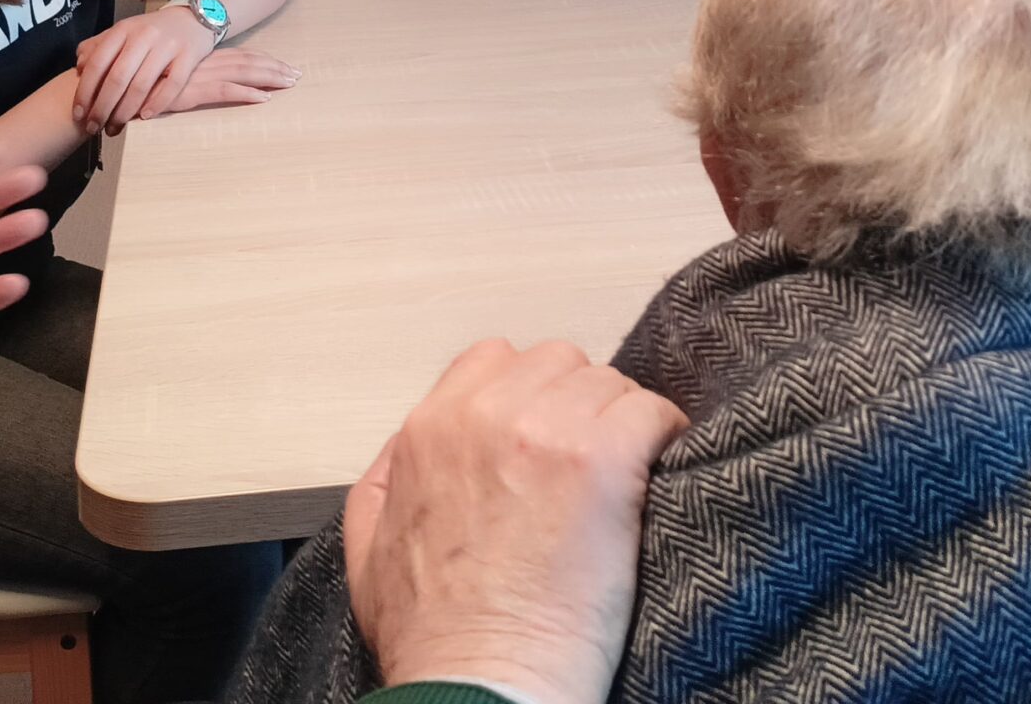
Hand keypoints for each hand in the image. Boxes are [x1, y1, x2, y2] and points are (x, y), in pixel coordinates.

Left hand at [72, 7, 217, 134]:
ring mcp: (168, 45)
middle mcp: (144, 35)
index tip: (78, 114)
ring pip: (142, 84)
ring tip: (115, 129)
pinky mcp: (189, 55)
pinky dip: (158, 103)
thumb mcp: (124, 32)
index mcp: (123, 30)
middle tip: (94, 128)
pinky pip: (172, 85)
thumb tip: (79, 68)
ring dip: (125, 112)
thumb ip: (100, 46)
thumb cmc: (153, 31)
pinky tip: (145, 117)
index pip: (98, 63)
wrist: (194, 18)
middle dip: (102, 108)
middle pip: (118, 77)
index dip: (85, 91)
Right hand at [136, 45, 298, 120]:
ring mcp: (197, 76)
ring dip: (268, 78)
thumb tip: (188, 80)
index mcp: (198, 59)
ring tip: (289, 82)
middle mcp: (202, 63)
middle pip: (246, 62)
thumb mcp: (159, 76)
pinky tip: (263, 98)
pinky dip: (246, 93)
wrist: (111, 84)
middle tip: (296, 74)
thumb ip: (174, 77)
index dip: (260, 59)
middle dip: (273, 68)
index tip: (281, 64)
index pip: (236, 56)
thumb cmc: (132, 83)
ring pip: (241, 73)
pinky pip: (224, 91)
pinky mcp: (190, 91)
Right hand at [345, 340, 688, 703]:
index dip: (530, 395)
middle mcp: (486, 412)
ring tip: (625, 479)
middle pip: (559, 363)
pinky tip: (658, 478)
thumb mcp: (367, 548)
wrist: (478, 683)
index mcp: (430, 429)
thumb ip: (384, 479)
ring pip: (609, 384)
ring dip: (620, 424)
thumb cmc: (429, 636)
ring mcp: (547, 431)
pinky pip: (653, 412)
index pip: (496, 359)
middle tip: (591, 463)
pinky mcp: (604, 459)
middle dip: (577, 404)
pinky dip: (664, 438)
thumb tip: (411, 444)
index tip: (548, 437)